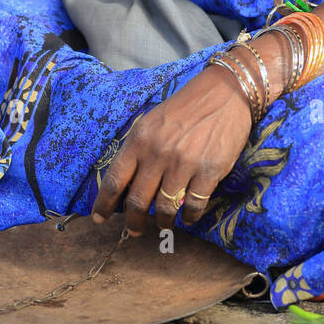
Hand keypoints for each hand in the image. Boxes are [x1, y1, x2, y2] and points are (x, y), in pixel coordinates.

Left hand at [90, 66, 252, 234]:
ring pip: (165, 208)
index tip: (99, 219)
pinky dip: (190, 217)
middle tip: (134, 230)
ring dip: (163, 221)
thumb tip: (126, 184)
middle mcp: (158, 153)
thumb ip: (138, 150)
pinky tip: (188, 217)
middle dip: (133, 222)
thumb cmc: (184, 108)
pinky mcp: (209, 171)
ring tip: (164, 224)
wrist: (224, 92)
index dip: (104, 204)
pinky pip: (194, 206)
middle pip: (138, 201)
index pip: (115, 179)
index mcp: (139, 139)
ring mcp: (184, 163)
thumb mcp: (151, 122)